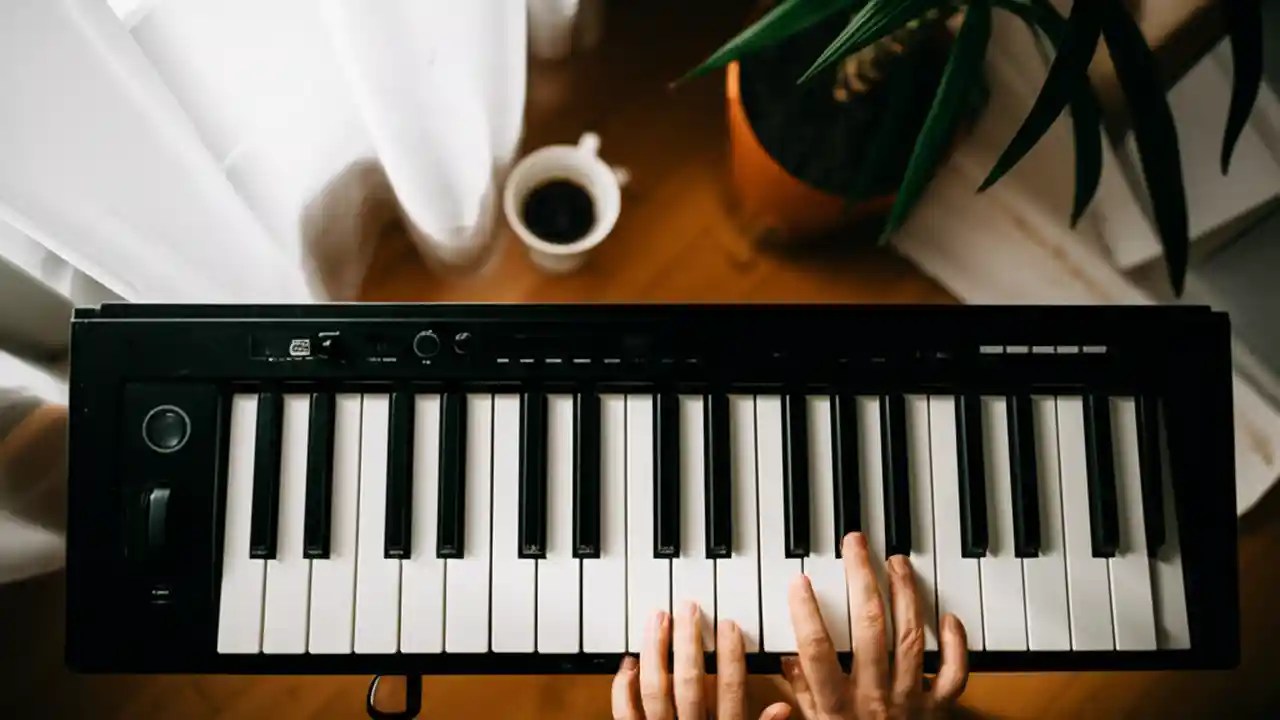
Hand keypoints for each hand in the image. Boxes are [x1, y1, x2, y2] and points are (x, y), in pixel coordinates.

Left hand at [611, 606, 790, 719]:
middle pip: (689, 683)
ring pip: (655, 690)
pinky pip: (625, 714)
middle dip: (688, 642)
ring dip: (656, 651)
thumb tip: (783, 708)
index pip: (730, 691)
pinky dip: (623, 687)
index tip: (730, 624)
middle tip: (688, 607)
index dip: (731, 656)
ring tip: (658, 618)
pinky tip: (629, 661)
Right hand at [782, 533, 968, 718]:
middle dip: (862, 578)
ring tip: (895, 562)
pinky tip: (947, 616)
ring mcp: (911, 700)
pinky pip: (954, 673)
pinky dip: (956, 643)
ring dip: (905, 593)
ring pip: (912, 637)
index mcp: (838, 707)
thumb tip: (787, 657)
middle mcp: (875, 699)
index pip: (818, 650)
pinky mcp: (939, 709)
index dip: (807, 612)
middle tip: (855, 544)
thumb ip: (802, 695)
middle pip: (870, 628)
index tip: (801, 580)